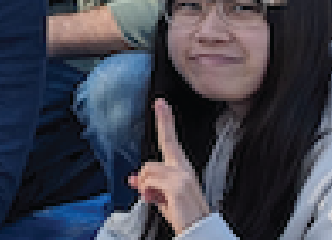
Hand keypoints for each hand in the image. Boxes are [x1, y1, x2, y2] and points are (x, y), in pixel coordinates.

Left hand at [131, 98, 208, 234]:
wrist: (198, 231)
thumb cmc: (184, 216)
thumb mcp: (161, 197)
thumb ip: (149, 185)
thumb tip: (133, 179)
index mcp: (181, 168)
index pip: (170, 141)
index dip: (165, 121)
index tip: (160, 103)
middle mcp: (184, 169)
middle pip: (157, 153)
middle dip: (151, 160)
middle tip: (156, 148)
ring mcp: (182, 175)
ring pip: (147, 170)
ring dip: (146, 186)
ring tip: (157, 200)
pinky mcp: (177, 185)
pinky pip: (148, 181)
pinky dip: (148, 192)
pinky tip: (157, 201)